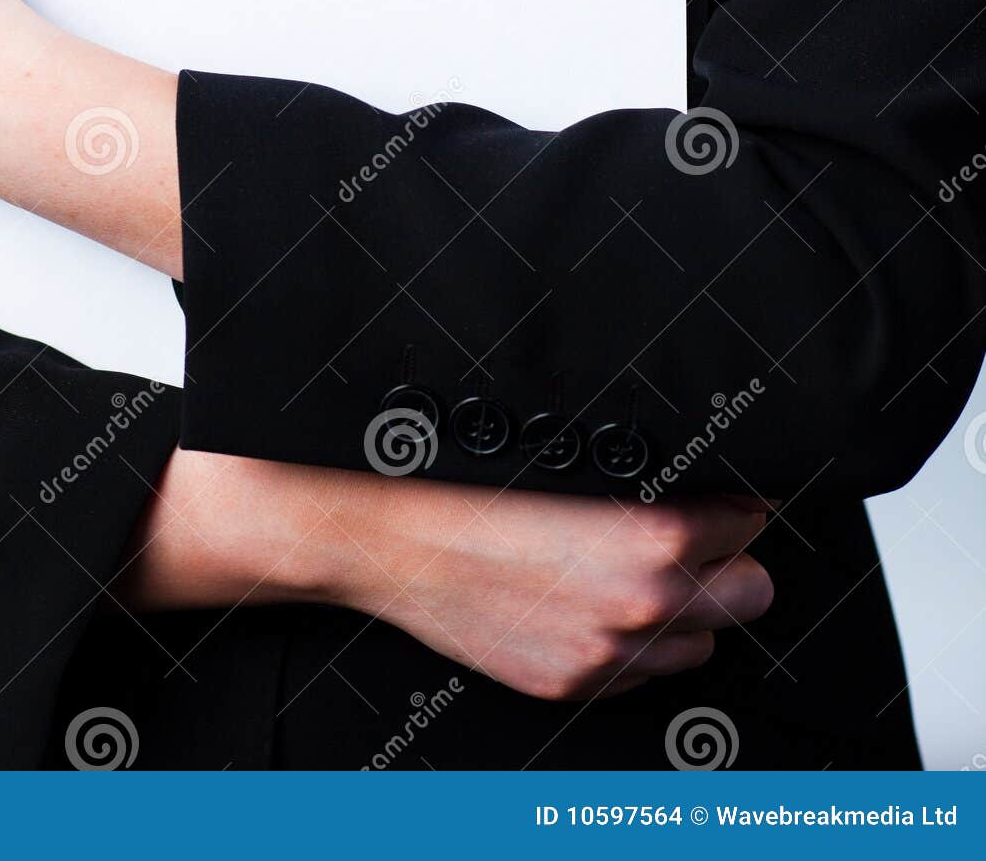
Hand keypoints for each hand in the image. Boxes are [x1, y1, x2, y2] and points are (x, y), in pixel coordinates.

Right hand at [118, 449, 772, 701]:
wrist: (381, 532)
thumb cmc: (459, 481)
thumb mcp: (566, 452)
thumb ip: (651, 466)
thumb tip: (708, 470)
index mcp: (646, 536)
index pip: (753, 519)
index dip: (740, 494)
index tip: (728, 486)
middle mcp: (638, 604)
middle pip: (752, 588)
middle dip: (726, 554)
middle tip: (693, 526)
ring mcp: (606, 653)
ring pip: (706, 639)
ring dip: (686, 603)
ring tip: (639, 565)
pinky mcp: (571, 682)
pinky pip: (647, 673)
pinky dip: (638, 640)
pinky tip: (599, 598)